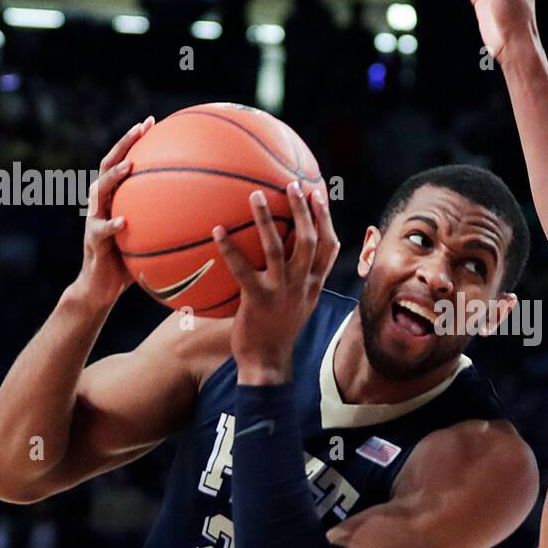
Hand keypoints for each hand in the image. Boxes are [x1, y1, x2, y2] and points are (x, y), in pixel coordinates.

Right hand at [73, 118, 153, 307]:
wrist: (102, 288)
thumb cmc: (132, 262)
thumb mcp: (152, 238)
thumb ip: (170, 223)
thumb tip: (208, 214)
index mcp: (116, 199)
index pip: (123, 162)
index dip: (134, 141)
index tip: (152, 121)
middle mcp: (102, 204)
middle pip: (107, 165)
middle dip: (123, 144)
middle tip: (140, 128)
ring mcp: (94, 220)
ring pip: (99, 191)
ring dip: (114, 177)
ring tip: (129, 166)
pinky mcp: (93, 243)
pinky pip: (101, 230)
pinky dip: (111, 225)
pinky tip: (123, 221)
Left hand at [213, 182, 338, 384]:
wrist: (268, 362)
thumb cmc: (278, 331)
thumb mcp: (299, 305)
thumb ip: (297, 280)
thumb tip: (285, 256)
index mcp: (314, 284)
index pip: (329, 246)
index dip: (326, 218)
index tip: (319, 194)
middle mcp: (302, 284)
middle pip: (310, 239)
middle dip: (304, 209)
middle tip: (293, 184)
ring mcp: (282, 291)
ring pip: (279, 248)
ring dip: (267, 219)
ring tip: (256, 195)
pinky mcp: (258, 299)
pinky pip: (243, 269)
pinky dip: (230, 249)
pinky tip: (218, 230)